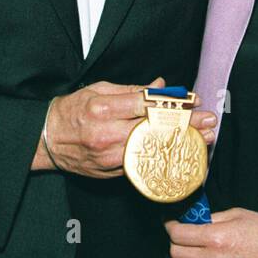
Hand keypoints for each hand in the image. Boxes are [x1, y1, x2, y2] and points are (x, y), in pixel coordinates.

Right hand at [33, 77, 216, 178]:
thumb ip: (132, 90)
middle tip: (209, 122)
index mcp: (103, 108)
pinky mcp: (112, 172)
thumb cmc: (73, 111)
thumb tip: (161, 85)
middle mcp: (108, 134)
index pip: (146, 104)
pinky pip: (142, 165)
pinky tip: (181, 156)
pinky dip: (163, 159)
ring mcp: (111, 157)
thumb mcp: (99, 89)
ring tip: (204, 139)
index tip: (193, 101)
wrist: (48, 140)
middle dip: (185, 126)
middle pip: (155, 129)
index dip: (173, 102)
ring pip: (153, 150)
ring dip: (180, 144)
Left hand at [165, 208, 257, 257]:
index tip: (172, 223)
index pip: (179, 234)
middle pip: (177, 253)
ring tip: (194, 250)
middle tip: (182, 235)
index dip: (171, 226)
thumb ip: (211, 218)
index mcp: (217, 237)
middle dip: (176, 241)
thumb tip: (193, 219)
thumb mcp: (236, 214)